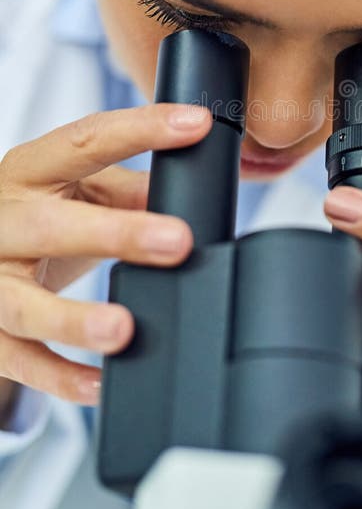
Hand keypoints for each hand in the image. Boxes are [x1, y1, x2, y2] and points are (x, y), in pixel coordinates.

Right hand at [0, 103, 211, 409]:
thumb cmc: (36, 216)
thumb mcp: (77, 191)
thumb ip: (129, 190)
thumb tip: (189, 189)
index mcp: (30, 171)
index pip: (84, 141)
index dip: (141, 129)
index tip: (195, 125)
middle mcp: (2, 220)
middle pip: (52, 226)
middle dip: (116, 234)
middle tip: (177, 241)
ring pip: (23, 304)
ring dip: (74, 320)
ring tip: (124, 330)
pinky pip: (19, 361)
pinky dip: (59, 377)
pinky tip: (99, 383)